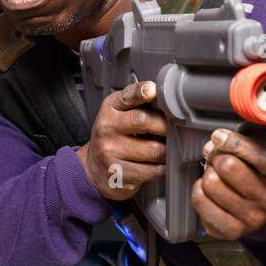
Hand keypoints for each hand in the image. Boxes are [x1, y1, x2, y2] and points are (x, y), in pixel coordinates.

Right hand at [76, 81, 166, 200]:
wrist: (92, 168)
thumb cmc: (112, 138)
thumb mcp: (118, 114)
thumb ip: (139, 104)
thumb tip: (168, 101)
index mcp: (110, 109)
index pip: (127, 96)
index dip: (141, 92)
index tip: (153, 91)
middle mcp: (107, 129)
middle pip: (145, 121)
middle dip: (165, 127)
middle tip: (172, 130)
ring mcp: (111, 152)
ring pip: (154, 150)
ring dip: (167, 151)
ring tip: (166, 149)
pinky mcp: (119, 174)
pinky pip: (152, 171)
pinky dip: (163, 168)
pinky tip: (159, 164)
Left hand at [191, 123, 265, 239]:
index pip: (260, 158)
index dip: (236, 143)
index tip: (219, 134)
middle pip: (230, 168)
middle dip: (217, 153)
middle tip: (216, 149)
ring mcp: (252, 220)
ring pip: (212, 184)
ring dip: (208, 170)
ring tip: (215, 168)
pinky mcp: (231, 231)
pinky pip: (200, 202)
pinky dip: (199, 189)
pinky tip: (209, 185)